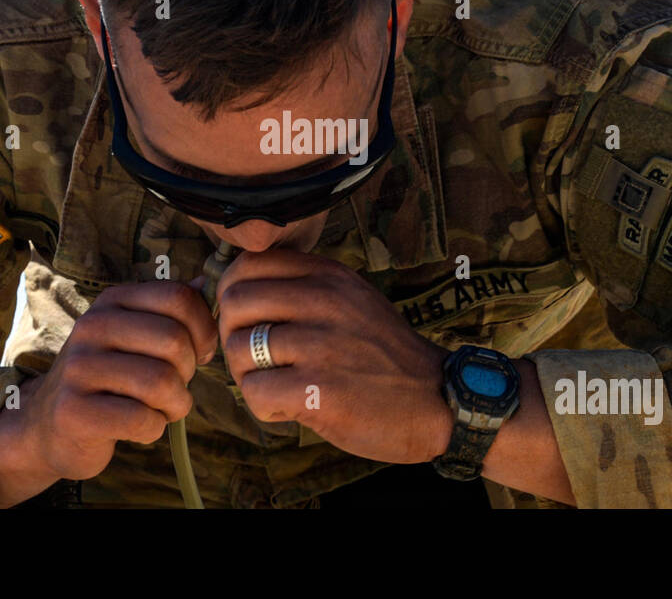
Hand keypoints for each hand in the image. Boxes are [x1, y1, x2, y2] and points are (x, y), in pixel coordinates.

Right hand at [0, 280, 215, 505]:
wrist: (48, 424)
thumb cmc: (107, 378)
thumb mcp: (133, 336)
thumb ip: (168, 312)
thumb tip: (205, 285)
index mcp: (111, 301)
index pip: (177, 297)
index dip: (204, 329)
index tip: (200, 352)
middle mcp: (91, 327)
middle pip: (174, 340)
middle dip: (189, 372)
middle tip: (176, 386)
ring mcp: (79, 368)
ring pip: (161, 382)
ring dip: (176, 404)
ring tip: (163, 408)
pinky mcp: (74, 411)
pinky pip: (142, 419)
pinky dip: (154, 428)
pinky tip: (141, 426)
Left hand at [215, 250, 452, 464]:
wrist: (440, 400)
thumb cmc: (386, 355)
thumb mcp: (352, 300)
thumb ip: (303, 288)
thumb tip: (234, 288)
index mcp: (328, 276)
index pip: (249, 264)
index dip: (233, 294)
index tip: (246, 321)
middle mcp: (323, 302)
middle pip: (234, 302)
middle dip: (231, 335)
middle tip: (254, 360)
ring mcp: (320, 345)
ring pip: (237, 349)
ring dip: (246, 375)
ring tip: (275, 385)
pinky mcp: (318, 389)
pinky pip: (254, 392)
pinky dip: (264, 406)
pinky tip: (290, 408)